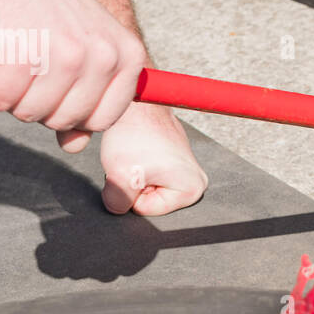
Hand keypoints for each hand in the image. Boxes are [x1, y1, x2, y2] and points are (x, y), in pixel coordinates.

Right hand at [0, 0, 147, 142]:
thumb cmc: (44, 10)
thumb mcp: (83, 49)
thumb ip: (86, 99)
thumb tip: (76, 145)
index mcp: (127, 55)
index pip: (105, 120)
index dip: (74, 114)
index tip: (58, 87)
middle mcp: (103, 55)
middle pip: (64, 121)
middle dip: (38, 103)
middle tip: (29, 66)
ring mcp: (65, 54)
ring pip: (29, 114)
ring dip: (9, 94)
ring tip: (11, 58)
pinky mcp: (23, 53)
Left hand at [98, 101, 207, 215]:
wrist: (137, 103)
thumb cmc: (134, 134)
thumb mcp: (119, 176)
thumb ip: (116, 203)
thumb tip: (117, 207)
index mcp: (192, 190)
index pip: (147, 209)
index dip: (132, 193)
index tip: (135, 169)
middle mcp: (197, 182)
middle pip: (151, 201)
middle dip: (135, 186)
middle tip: (133, 163)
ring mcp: (187, 170)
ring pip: (147, 188)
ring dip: (134, 175)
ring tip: (135, 156)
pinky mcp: (175, 161)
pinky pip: (149, 174)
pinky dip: (137, 165)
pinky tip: (137, 150)